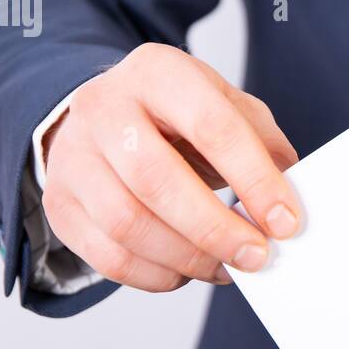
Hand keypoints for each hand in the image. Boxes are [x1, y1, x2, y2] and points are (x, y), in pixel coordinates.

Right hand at [40, 43, 300, 290]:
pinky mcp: (60, 203)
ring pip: (127, 224)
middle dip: (216, 228)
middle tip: (257, 256)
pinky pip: (107, 256)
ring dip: (188, 258)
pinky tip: (188, 271)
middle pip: (157, 180)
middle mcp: (105, 107)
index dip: (254, 179)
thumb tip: (289, 203)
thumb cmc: (176, 115)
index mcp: (157, 72)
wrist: (105, 115)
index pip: (211, 126)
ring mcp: (74, 156)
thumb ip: (261, 143)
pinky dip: (156, 275)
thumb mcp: (223, 104)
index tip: (285, 222)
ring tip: (227, 267)